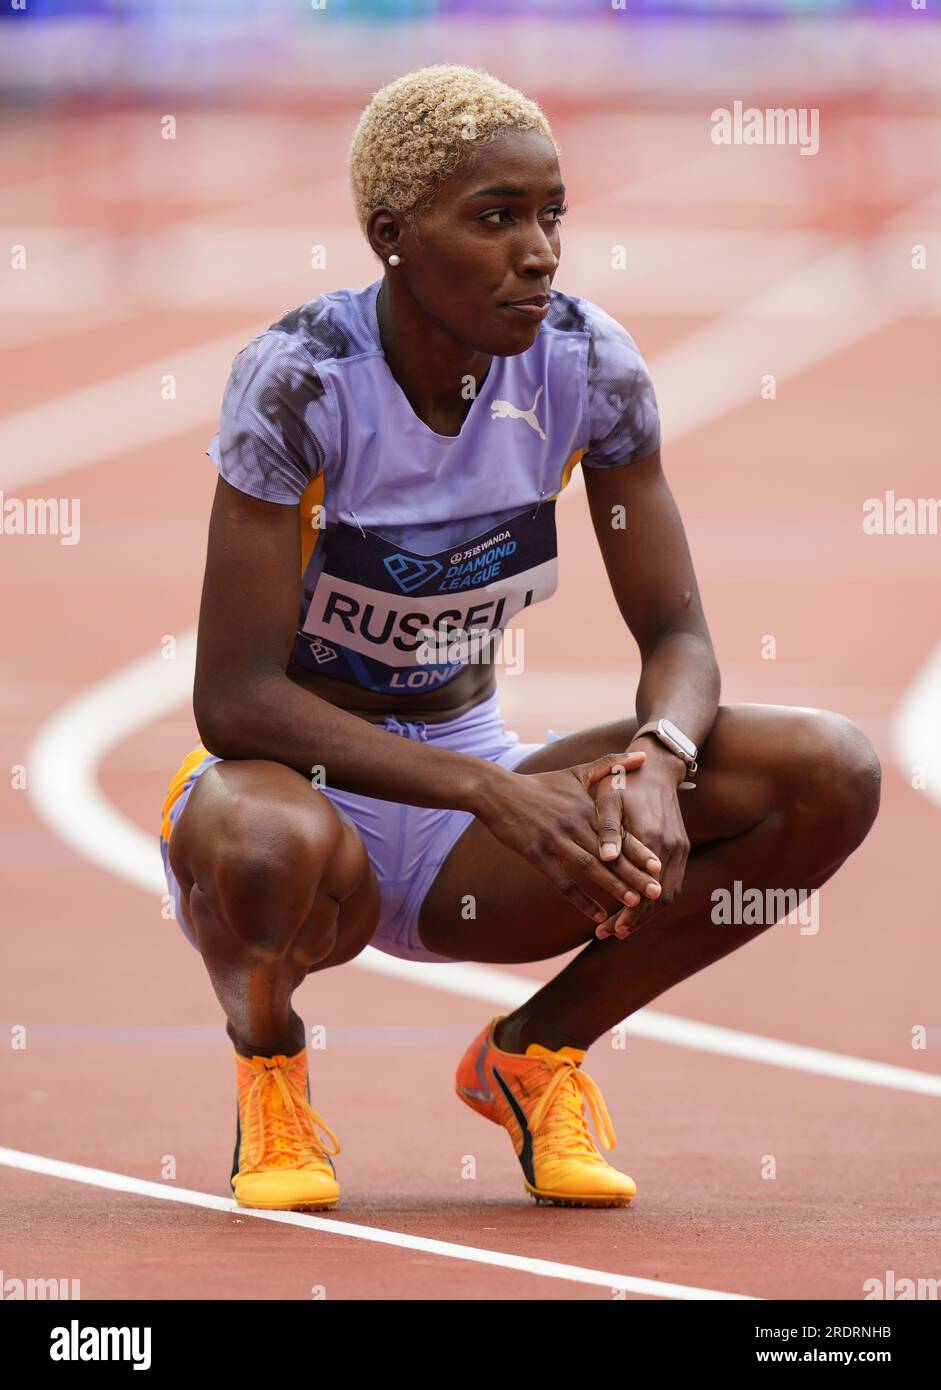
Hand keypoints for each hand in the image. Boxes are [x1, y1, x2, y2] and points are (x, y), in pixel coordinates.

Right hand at [473, 752, 661, 924]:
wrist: (498, 791)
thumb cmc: (540, 784)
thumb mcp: (576, 772)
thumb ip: (611, 763)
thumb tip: (643, 755)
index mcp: (586, 808)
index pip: (618, 832)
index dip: (638, 849)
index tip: (659, 866)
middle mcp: (574, 824)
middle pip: (609, 853)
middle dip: (634, 874)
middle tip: (656, 892)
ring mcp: (555, 840)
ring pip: (589, 867)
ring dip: (612, 886)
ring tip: (633, 904)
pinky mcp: (536, 854)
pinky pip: (562, 882)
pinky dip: (580, 900)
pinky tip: (597, 915)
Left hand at [592, 742, 689, 939]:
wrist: (656, 766)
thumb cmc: (623, 782)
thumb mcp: (608, 800)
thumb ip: (608, 829)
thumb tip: (604, 857)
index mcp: (651, 837)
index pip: (642, 890)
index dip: (626, 913)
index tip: (607, 929)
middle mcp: (671, 847)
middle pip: (658, 899)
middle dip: (635, 920)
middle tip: (609, 934)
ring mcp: (680, 847)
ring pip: (669, 893)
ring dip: (648, 913)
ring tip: (621, 927)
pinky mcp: (682, 846)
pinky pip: (673, 881)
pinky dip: (657, 898)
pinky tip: (638, 905)